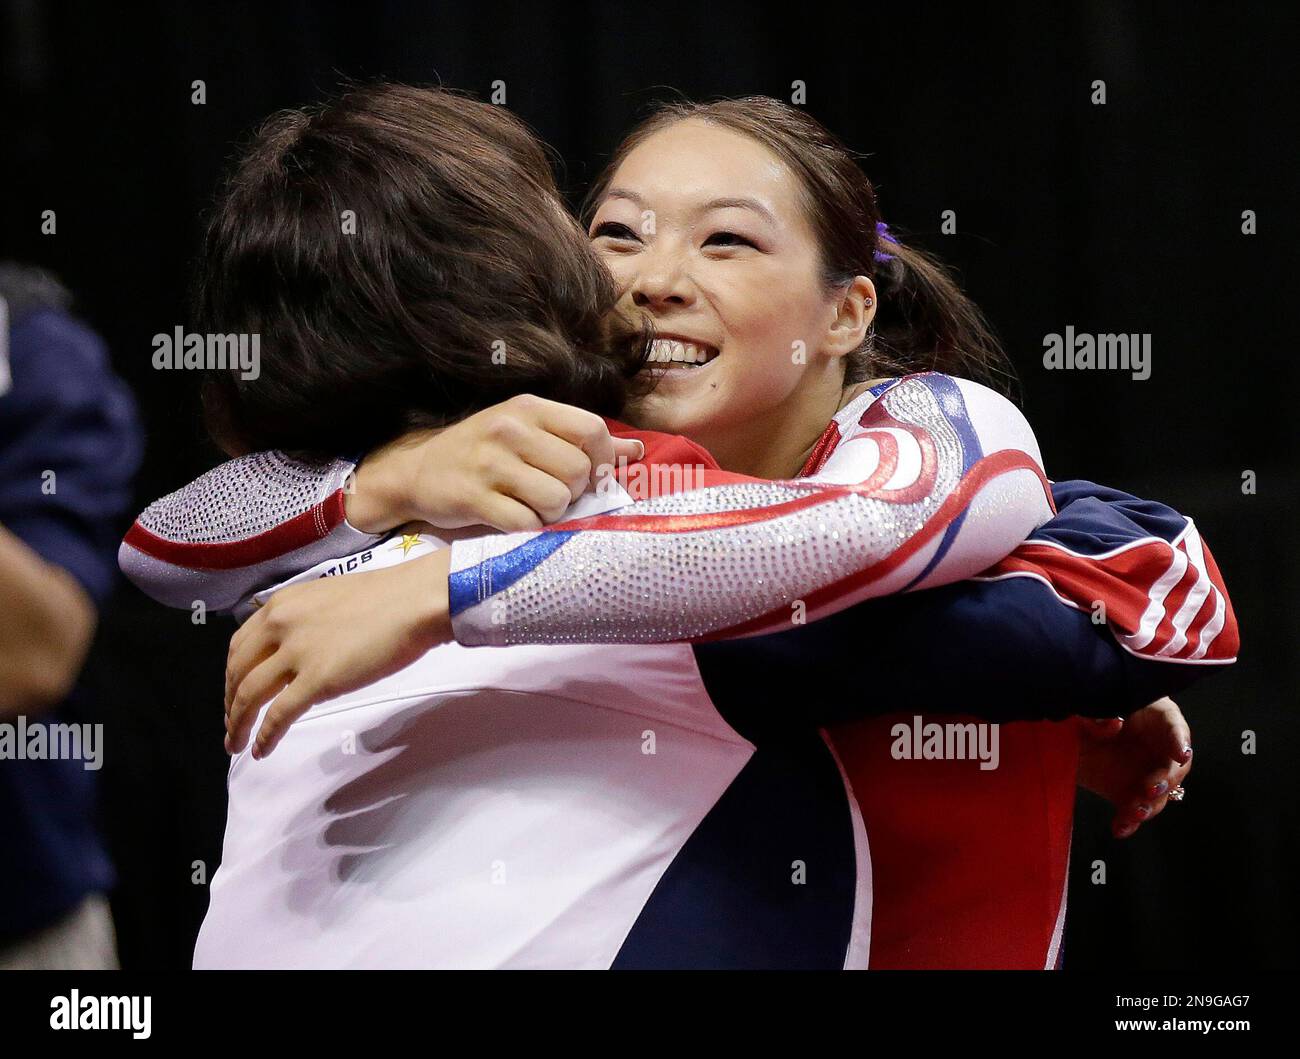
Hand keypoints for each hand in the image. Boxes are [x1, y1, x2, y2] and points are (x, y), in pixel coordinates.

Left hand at [224, 549, 452, 759]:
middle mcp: (280, 626)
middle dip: (229, 702)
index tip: (233, 690)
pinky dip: (265, 736)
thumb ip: (306, 620)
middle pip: (237, 672)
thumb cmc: (387, 597)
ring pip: (249, 696)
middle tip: (232, 722)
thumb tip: (302, 646)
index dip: (231, 673)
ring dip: (237, 724)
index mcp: (282, 605)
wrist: (413, 601)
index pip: (239, 644)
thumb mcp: (329, 598)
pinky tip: (261, 749)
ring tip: (236, 743)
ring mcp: (296, 654)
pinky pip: (279, 715)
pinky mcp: (317, 680)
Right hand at [347, 394, 643, 533]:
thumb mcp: (529, 433)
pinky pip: (525, 522)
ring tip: (533, 507)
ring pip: (556, 498)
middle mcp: (510, 430)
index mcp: (529, 408)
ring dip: (552, 513)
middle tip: (554, 494)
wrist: (417, 472)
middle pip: (578, 470)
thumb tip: (635, 450)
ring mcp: (490, 464)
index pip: (592, 430)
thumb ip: (581, 440)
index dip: (602, 460)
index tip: (588, 476)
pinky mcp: (473, 498)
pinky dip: (528, 529)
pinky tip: (515, 520)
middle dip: (574, 492)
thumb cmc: (483, 452)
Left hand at [1076, 697, 1193, 838]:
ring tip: (1135, 813)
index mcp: (1151, 716)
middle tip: (1150, 788)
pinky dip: (1128, 822)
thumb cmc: (1082, 714)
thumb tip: (1113, 723)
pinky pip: (1134, 811)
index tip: (1181, 754)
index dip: (1179, 740)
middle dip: (1166, 780)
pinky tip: (1119, 829)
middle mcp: (1156, 747)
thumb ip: (1098, 714)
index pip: (1173, 725)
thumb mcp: (1086, 709)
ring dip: (1149, 805)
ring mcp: (1145, 773)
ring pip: (1158, 794)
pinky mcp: (1128, 794)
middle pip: (1173, 766)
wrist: (1062, 737)